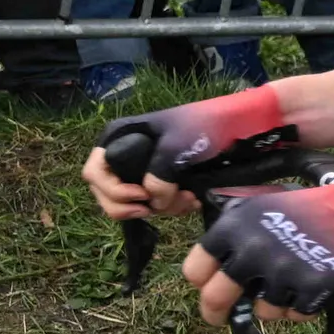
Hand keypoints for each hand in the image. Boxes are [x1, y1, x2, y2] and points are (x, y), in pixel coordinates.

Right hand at [85, 85, 289, 220]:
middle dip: (139, 206)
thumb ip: (159, 174)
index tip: (142, 196)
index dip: (112, 191)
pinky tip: (192, 202)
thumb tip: (153, 203)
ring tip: (189, 201)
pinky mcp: (162, 180)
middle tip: (169, 206)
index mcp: (118, 137)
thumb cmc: (206, 124)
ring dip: (161, 209)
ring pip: (136, 204)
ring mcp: (142, 169)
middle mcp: (123, 153)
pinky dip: (172, 208)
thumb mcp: (177, 144)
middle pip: (110, 195)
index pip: (94, 173)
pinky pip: (156, 204)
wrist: (240, 124)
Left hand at [185, 174, 333, 326]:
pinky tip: (309, 287)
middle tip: (219, 317)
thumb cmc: (306, 210)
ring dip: (272, 305)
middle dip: (215, 313)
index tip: (208, 288)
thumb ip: (232, 235)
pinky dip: (300, 307)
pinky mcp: (310, 289)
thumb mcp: (259, 207)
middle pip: (215, 299)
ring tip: (287, 286)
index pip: (195, 269)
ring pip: (261, 311)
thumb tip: (211, 269)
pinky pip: (294, 314)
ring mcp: (282, 272)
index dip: (200, 283)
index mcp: (233, 228)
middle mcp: (253, 251)